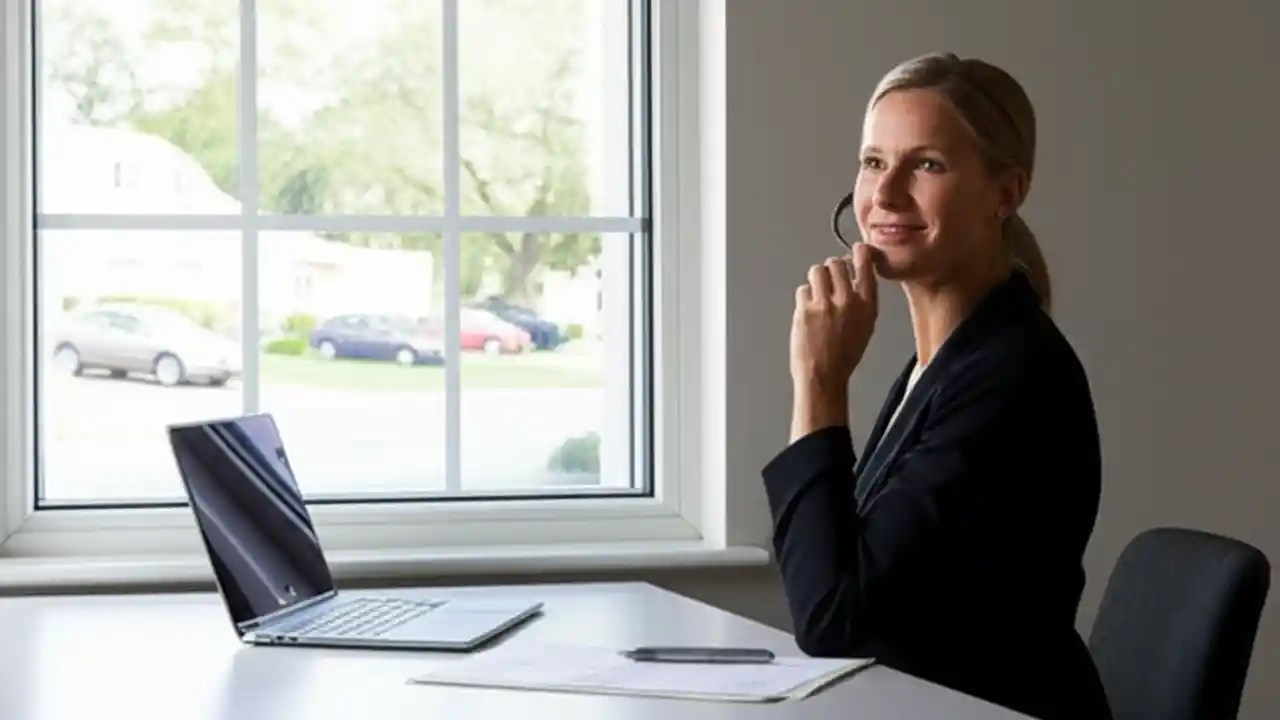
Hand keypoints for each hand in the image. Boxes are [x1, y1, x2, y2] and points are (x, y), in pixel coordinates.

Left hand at [790, 241, 877, 400]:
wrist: (824, 376)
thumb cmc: (844, 355)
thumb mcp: (865, 326)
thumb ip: (861, 301)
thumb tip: (853, 277)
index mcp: (867, 305)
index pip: (866, 265)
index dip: (860, 252)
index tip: (856, 250)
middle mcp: (848, 301)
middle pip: (836, 264)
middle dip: (830, 268)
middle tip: (828, 278)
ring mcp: (825, 304)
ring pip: (817, 271)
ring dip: (816, 279)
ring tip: (817, 294)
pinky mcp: (805, 310)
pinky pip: (803, 289)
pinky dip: (804, 298)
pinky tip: (808, 312)